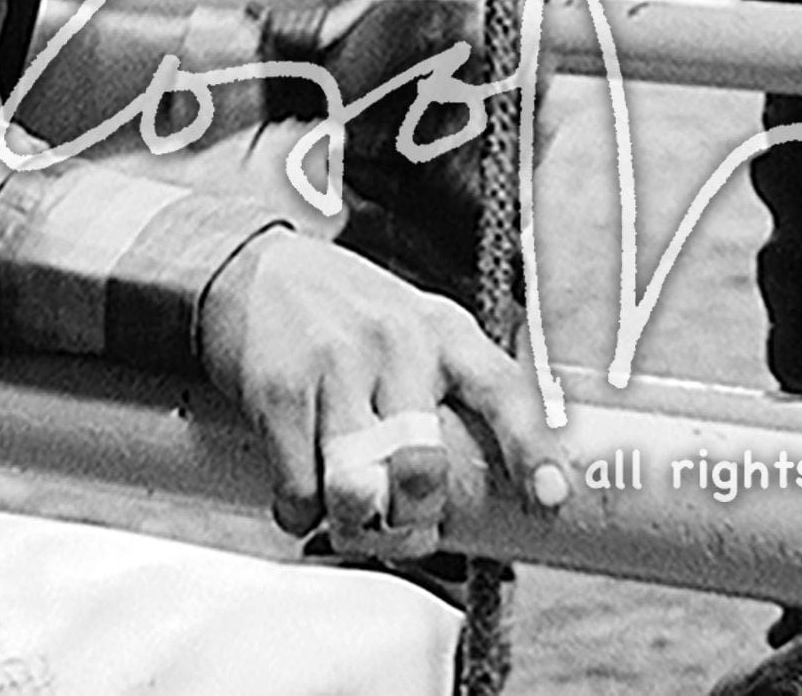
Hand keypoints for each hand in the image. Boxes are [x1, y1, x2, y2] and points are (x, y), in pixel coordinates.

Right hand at [198, 228, 563, 556]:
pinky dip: (300, 513)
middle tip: (407, 533)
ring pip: (359, 490)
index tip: (551, 501)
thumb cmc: (347, 312)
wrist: (250, 267)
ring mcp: (335, 365)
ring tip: (354, 523)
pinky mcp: (281, 391)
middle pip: (424, 468)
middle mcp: (396, 342)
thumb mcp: (414, 325)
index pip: (502, 391)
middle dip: (416, 524)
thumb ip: (451, 390)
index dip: (531, 450)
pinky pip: (299, 489)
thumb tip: (490, 489)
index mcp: (443, 330)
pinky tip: (301, 497)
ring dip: (357, 528)